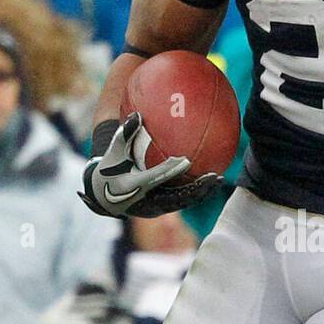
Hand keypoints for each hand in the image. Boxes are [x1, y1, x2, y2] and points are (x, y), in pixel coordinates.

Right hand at [79, 113, 220, 217]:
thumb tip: (137, 114)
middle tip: (214, 177)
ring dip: (202, 193)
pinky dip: (196, 193)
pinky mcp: (163, 209)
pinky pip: (182, 201)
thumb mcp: (114, 151)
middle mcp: (148, 201)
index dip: (170, 170)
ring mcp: (157, 208)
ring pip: (183, 202)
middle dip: (196, 189)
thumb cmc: (110, 169)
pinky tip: (211, 181)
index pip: (155, 178)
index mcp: (134, 186)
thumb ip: (125, 133)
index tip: (186, 161)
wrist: (104, 197)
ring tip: (219, 180)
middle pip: (177, 197)